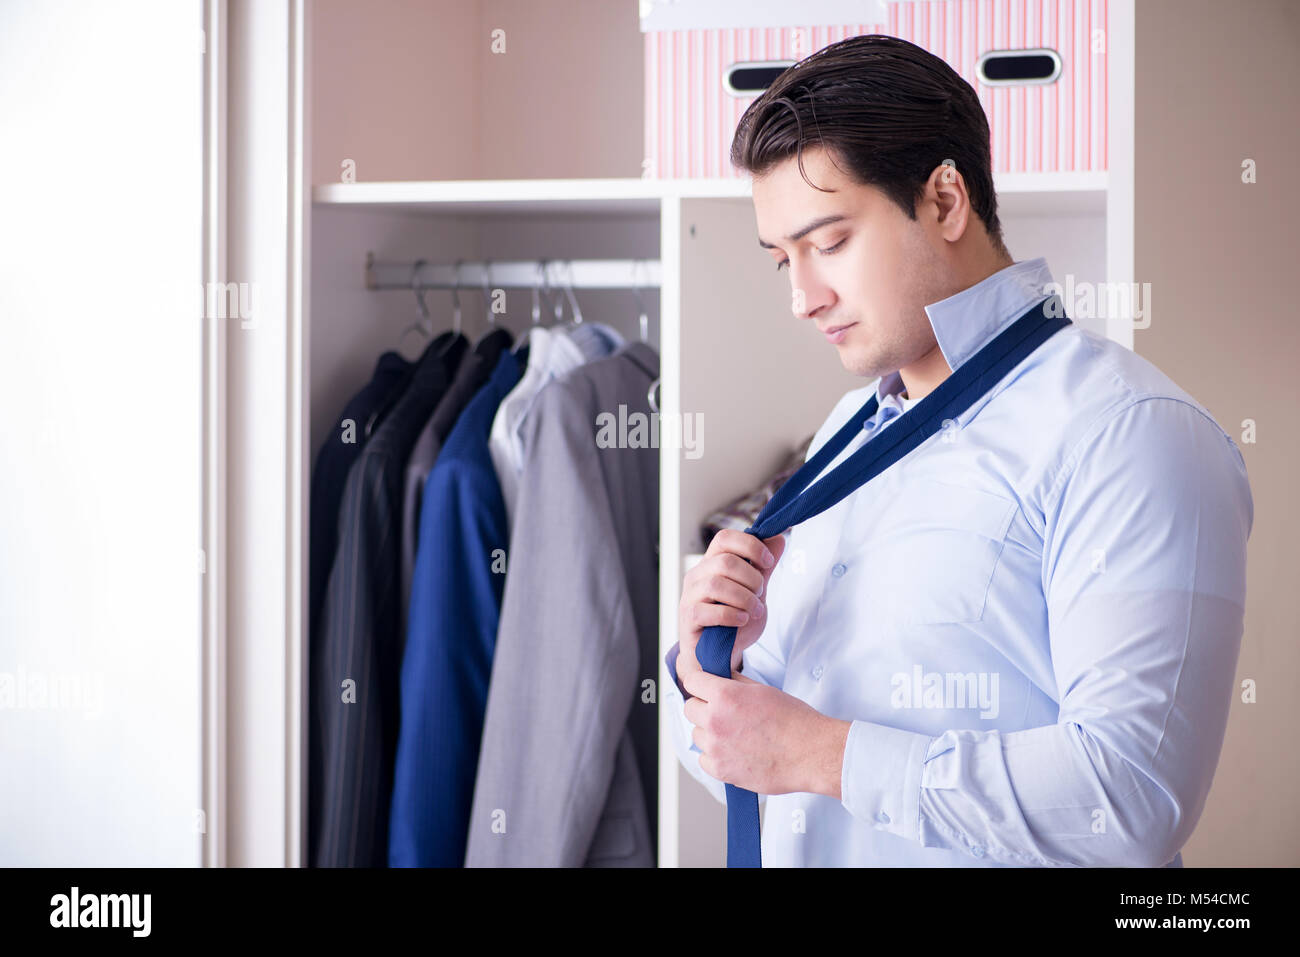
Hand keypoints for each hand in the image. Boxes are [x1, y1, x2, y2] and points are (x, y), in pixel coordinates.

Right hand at [677, 528, 786, 678]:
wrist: (716, 655)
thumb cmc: (733, 621)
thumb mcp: (755, 591)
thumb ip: (763, 566)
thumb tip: (779, 538)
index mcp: (711, 563)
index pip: (725, 538)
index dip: (750, 545)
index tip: (768, 562)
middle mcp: (697, 575)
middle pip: (725, 561)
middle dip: (752, 578)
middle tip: (761, 593)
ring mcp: (690, 596)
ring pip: (717, 584)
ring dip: (744, 598)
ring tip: (754, 610)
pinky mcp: (688, 618)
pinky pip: (708, 611)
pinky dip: (732, 615)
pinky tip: (742, 620)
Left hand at [680, 668, 850, 797]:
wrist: (810, 753)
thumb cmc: (793, 720)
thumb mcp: (762, 689)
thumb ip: (734, 683)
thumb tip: (718, 678)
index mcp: (724, 695)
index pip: (692, 681)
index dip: (701, 684)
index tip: (706, 689)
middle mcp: (715, 720)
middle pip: (689, 708)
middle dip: (703, 708)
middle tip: (724, 713)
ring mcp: (715, 747)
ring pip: (696, 734)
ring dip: (709, 733)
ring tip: (735, 735)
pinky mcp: (720, 770)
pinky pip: (703, 759)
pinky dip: (715, 756)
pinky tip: (734, 752)